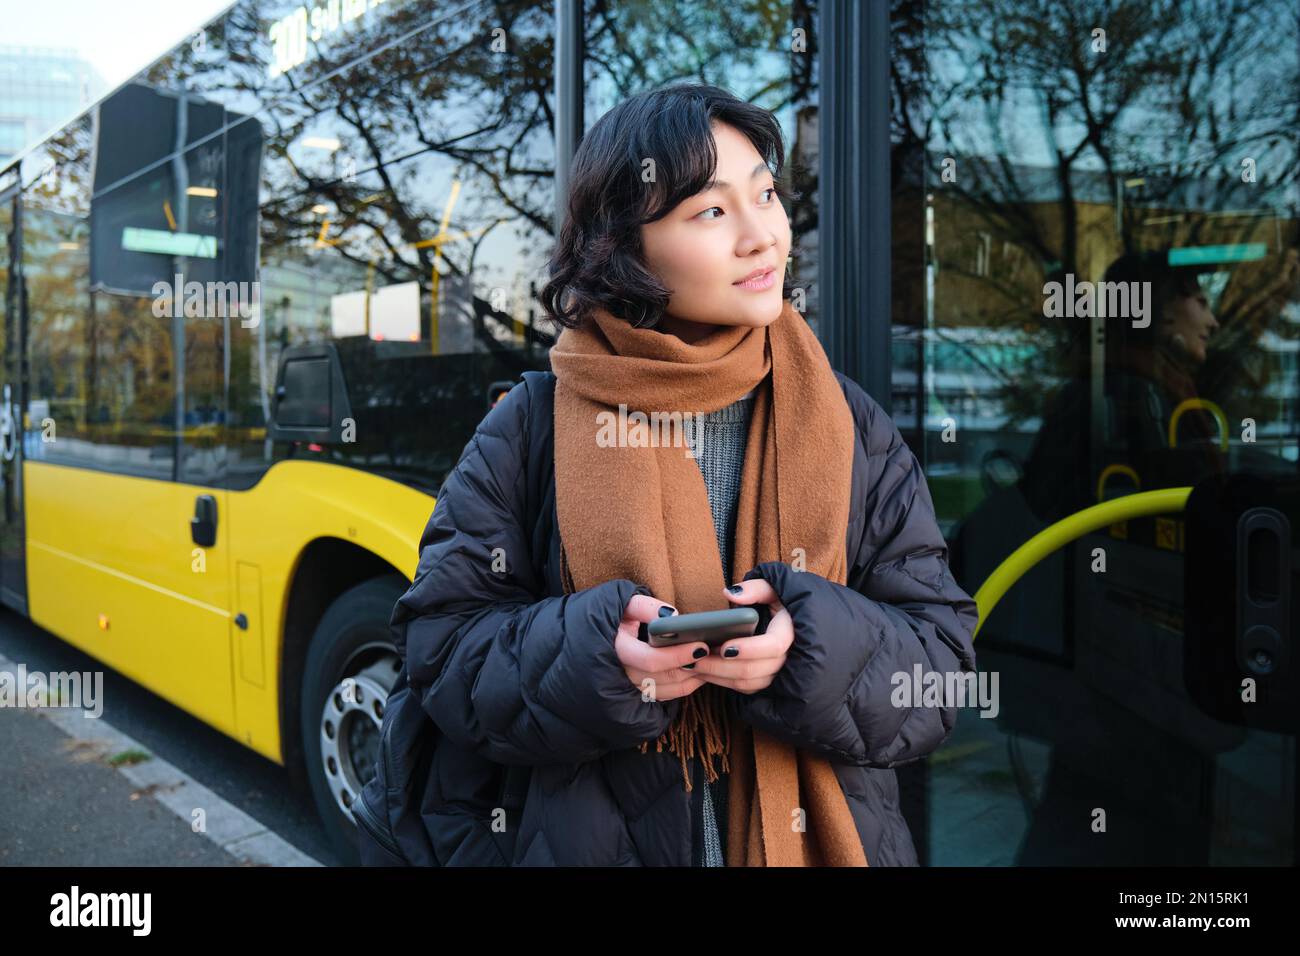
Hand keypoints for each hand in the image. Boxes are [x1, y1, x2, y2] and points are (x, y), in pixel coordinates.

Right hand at [614, 595, 708, 702]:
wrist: (592, 639)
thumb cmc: (612, 618)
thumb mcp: (623, 604)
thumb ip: (645, 607)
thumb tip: (671, 616)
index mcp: (617, 650)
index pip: (651, 660)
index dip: (678, 655)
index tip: (701, 646)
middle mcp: (621, 674)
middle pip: (663, 677)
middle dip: (691, 667)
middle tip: (714, 655)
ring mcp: (629, 687)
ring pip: (666, 690)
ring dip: (691, 678)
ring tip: (711, 661)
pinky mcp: (637, 693)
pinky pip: (664, 696)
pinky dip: (684, 686)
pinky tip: (698, 671)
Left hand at [691, 579, 793, 693]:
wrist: (787, 617)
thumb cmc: (777, 600)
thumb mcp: (771, 587)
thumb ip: (755, 588)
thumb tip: (731, 594)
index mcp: (789, 631)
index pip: (774, 646)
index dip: (750, 649)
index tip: (724, 647)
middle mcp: (788, 656)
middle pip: (755, 670)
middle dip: (723, 666)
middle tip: (696, 659)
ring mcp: (777, 671)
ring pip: (748, 682)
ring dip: (719, 676)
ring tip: (694, 665)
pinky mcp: (765, 679)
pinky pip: (744, 687)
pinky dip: (723, 682)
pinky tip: (704, 671)